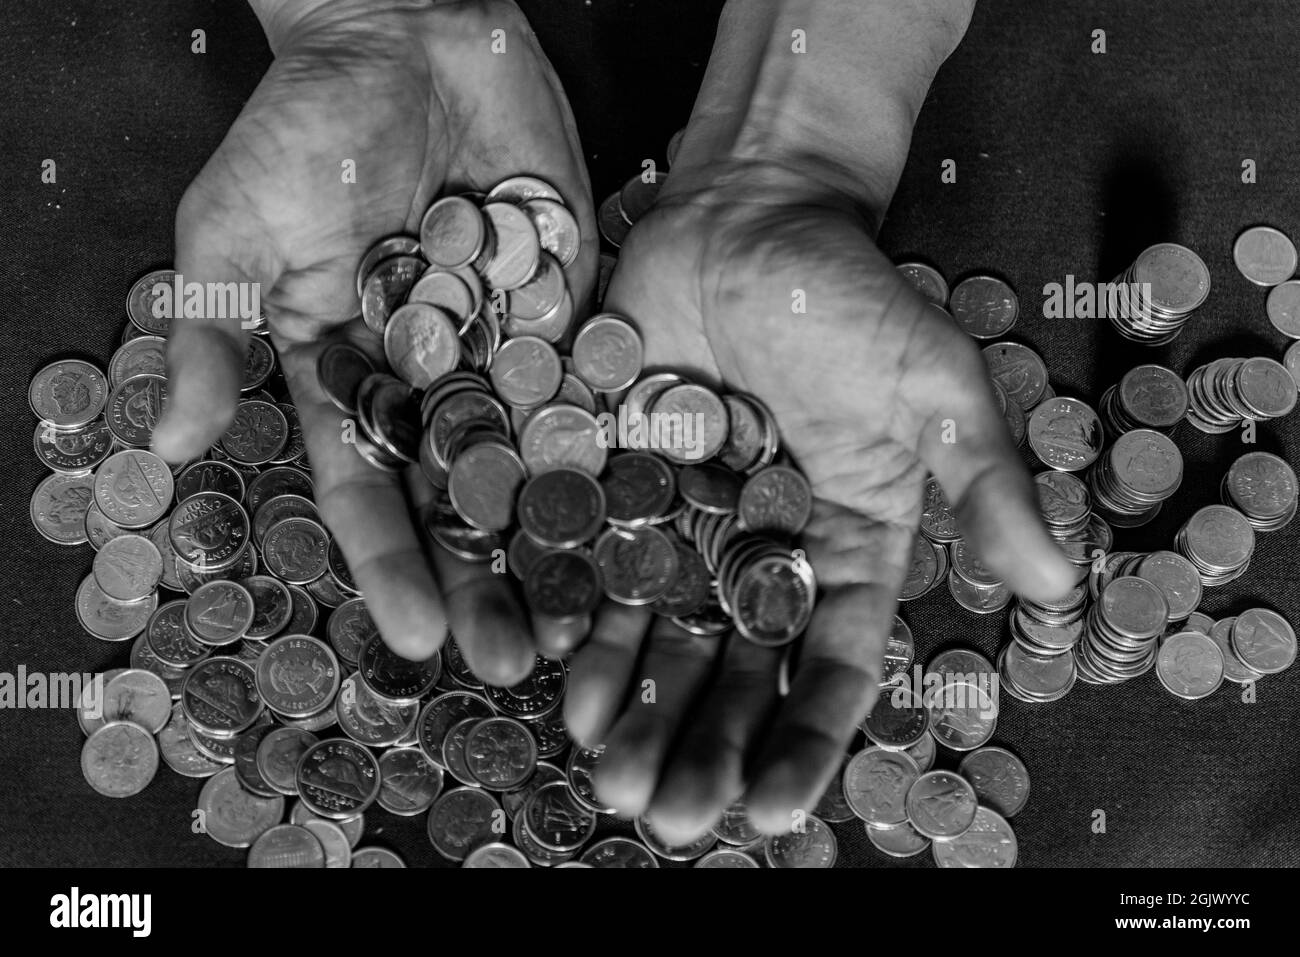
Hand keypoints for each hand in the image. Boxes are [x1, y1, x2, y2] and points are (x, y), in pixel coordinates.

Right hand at [151, 0, 596, 680]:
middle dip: (486, 579)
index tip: (417, 637)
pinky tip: (649, 515)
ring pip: (537, 460)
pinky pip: (600, 385)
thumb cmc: (304, 124)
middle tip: (518, 663)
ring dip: (560, 540)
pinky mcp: (574, 308)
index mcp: (346, 375)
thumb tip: (167, 447)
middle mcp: (430, 378)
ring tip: (592, 620)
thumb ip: (214, 334)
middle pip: (462, 497)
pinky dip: (623, 447)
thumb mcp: (234, 228)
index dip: (390, 563)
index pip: (368, 488)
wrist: (409, 32)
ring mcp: (508, 348)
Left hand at [563, 157, 1075, 839]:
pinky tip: (556, 685)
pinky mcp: (615, 476)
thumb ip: (982, 477)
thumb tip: (1054, 580)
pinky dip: (577, 623)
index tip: (775, 809)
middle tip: (668, 819)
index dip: (807, 735)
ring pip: (659, 632)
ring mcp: (685, 516)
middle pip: (735, 667)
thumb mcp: (932, 379)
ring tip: (608, 780)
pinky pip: (594, 565)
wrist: (747, 209)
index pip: (831, 657)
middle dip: (704, 745)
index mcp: (850, 537)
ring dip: (634, 709)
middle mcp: (764, 544)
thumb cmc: (850, 290)